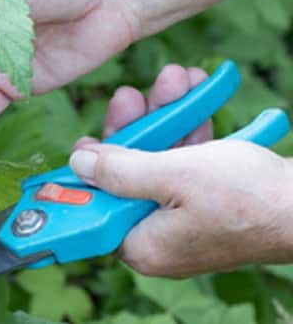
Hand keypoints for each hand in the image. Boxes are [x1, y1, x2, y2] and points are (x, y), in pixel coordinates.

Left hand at [69, 65, 292, 277]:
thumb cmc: (247, 197)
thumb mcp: (172, 176)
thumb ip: (119, 170)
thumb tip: (78, 164)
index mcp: (142, 244)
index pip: (97, 208)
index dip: (88, 171)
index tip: (84, 140)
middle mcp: (159, 238)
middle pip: (127, 178)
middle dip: (134, 129)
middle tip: (130, 95)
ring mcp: (185, 221)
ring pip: (159, 164)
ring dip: (165, 120)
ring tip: (174, 80)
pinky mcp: (208, 204)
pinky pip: (186, 166)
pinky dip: (189, 134)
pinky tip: (195, 95)